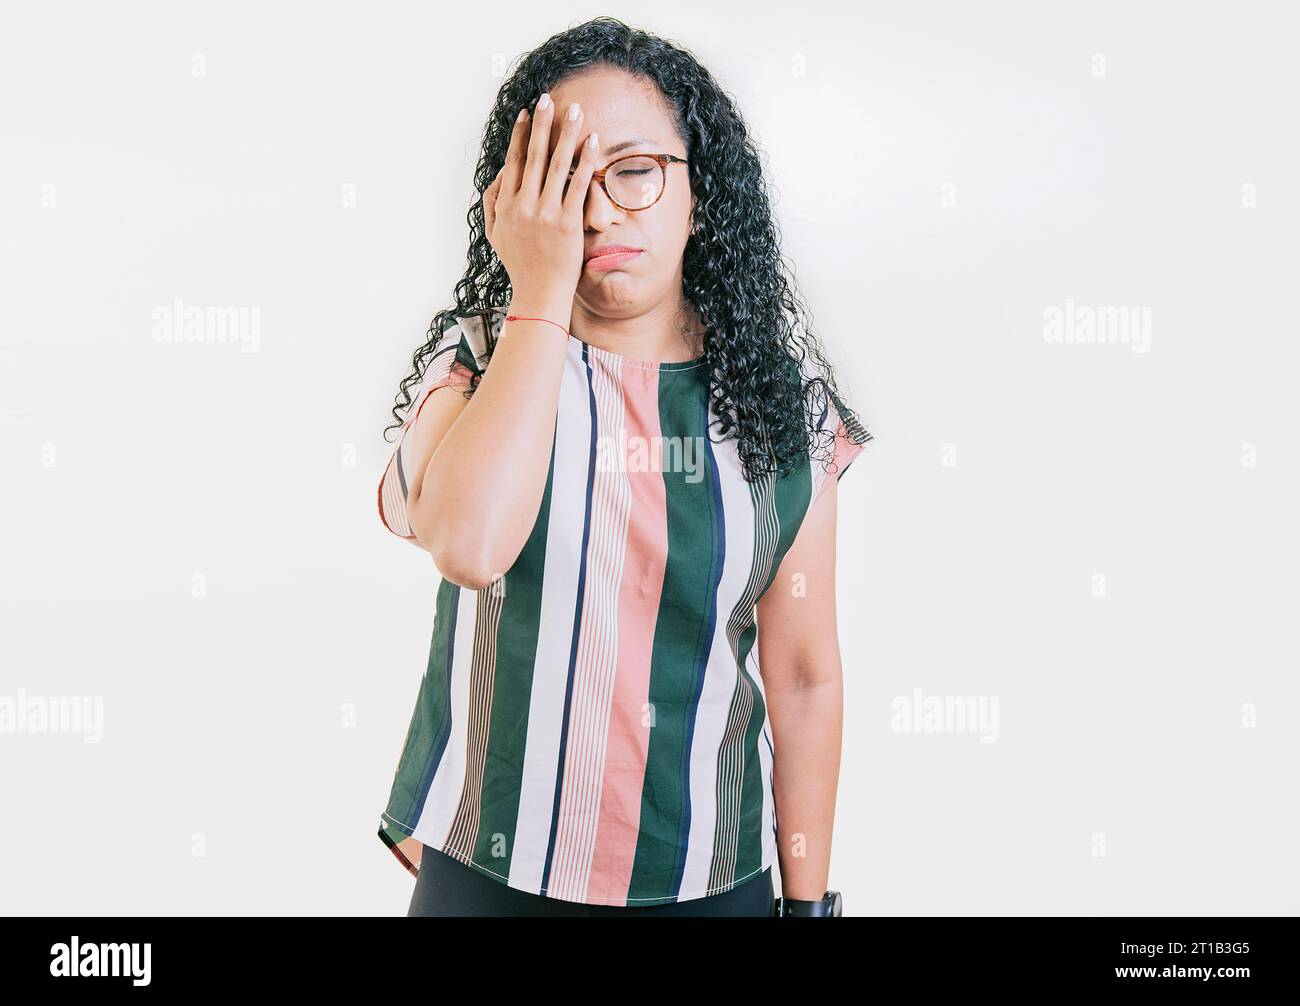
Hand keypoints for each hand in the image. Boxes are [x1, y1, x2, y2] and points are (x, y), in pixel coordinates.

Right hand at [483, 94, 598, 301]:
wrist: (538, 294)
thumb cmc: (519, 265)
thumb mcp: (495, 234)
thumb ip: (493, 202)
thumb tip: (500, 173)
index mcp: (506, 205)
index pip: (514, 161)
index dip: (520, 135)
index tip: (526, 113)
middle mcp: (524, 205)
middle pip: (534, 156)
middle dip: (541, 124)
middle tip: (548, 98)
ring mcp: (546, 213)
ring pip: (557, 165)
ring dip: (566, 134)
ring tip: (576, 111)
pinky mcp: (568, 223)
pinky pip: (578, 185)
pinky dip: (586, 161)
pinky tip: (593, 141)